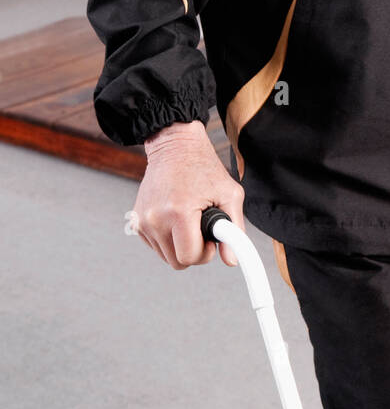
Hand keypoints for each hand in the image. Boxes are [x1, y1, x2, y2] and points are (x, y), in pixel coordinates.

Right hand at [129, 120, 243, 268]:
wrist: (175, 146)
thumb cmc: (203, 167)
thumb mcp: (229, 194)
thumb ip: (234, 229)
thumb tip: (231, 260)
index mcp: (178, 212)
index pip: (190, 257)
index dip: (205, 252)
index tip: (211, 238)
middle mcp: (155, 218)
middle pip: (177, 262)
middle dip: (194, 251)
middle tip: (202, 230)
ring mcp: (142, 220)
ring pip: (165, 256)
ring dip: (180, 245)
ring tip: (189, 220)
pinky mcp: (136, 221)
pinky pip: (156, 245)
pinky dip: (168, 238)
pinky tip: (175, 218)